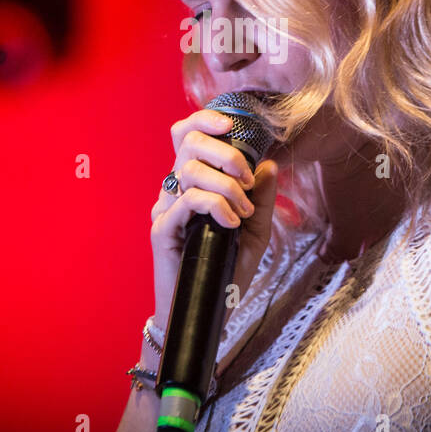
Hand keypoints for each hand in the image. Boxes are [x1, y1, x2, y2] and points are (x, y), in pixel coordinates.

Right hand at [149, 108, 278, 334]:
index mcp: (194, 183)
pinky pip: (186, 201)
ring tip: (241, 212)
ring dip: (224, 186)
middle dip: (225, 152)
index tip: (232, 125)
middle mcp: (176, 190)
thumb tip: (268, 164)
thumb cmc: (227, 271)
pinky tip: (230, 224)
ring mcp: (166, 209)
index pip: (189, 135)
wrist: (209, 311)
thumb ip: (261, 198)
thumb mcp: (256, 231)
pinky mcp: (161, 229)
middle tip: (246, 180)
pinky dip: (214, 206)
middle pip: (188, 142)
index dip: (205, 120)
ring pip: (188, 170)